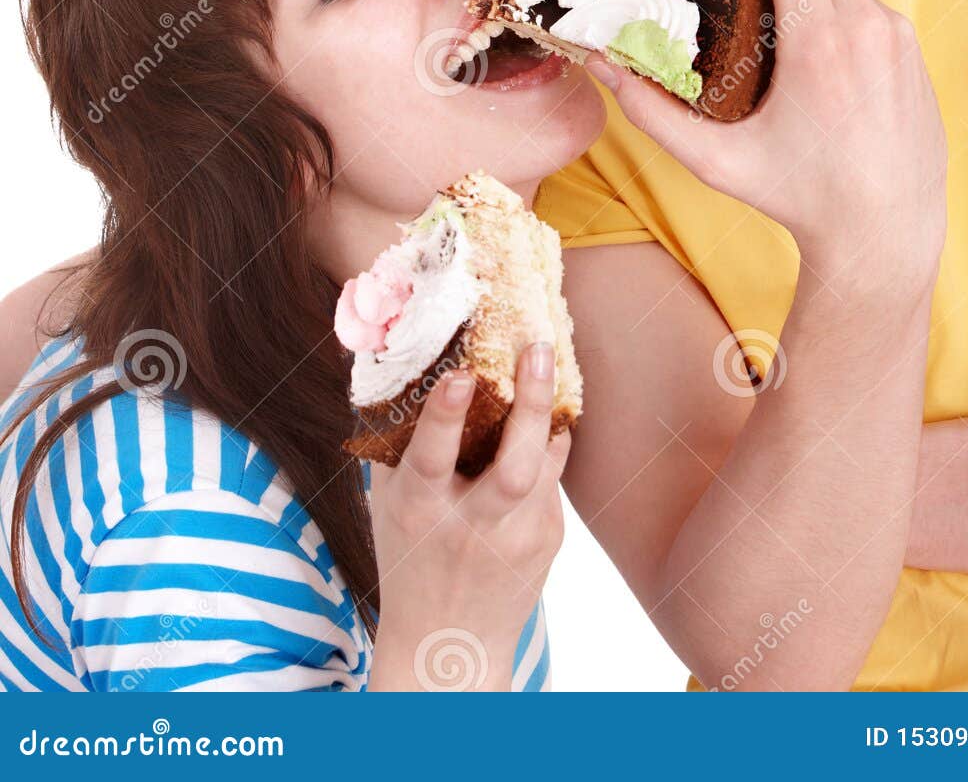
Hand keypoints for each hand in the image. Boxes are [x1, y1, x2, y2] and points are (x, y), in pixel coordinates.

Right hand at [367, 342, 569, 690]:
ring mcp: (518, 537)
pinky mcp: (549, 539)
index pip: (432, 459)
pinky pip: (551, 476)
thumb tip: (396, 362)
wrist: (449, 646)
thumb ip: (396, 443)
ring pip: (544, 464)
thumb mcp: (389, 505)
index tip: (462, 374)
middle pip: (513, 466)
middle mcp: (471, 527)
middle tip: (537, 349)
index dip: (445, 415)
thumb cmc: (410, 559)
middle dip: (529, 403)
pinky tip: (540, 418)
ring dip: (546, 413)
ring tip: (545, 364)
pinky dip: (545, 445)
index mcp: (420, 512)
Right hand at [585, 0, 947, 300]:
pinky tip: (806, 35)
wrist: (886, 235)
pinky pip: (867, 6)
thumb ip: (652, 111)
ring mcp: (898, 39)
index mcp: (821, 45)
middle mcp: (868, 29)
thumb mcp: (717, 162)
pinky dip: (833, 2)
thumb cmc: (800, 199)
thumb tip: (603, 65)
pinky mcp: (913, 53)